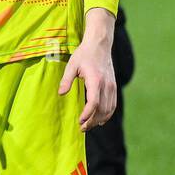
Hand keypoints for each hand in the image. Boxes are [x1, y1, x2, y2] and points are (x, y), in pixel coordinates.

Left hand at [60, 8, 117, 130]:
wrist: (99, 46)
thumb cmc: (84, 55)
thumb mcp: (71, 65)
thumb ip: (66, 80)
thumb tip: (61, 93)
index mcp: (95, 80)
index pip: (94, 102)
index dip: (87, 114)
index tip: (80, 121)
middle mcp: (106, 85)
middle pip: (102, 109)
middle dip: (92, 121)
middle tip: (82, 128)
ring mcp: (112, 86)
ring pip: (109, 109)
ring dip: (100, 119)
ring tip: (89, 126)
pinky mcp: (114, 86)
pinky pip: (113, 104)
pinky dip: (108, 114)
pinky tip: (100, 120)